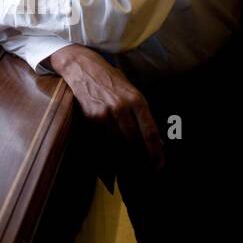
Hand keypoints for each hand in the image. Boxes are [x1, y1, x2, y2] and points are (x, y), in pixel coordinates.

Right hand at [49, 44, 164, 170]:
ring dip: (126, 162)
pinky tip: (113, 167)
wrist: (83, 68)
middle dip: (141, 161)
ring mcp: (105, 114)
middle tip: (146, 174)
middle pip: (135, 143)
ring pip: (118, 146)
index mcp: (137, 100)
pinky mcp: (90, 119)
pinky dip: (109, 156)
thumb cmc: (111, 81)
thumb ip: (144, 116)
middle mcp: (122, 108)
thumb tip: (158, 141)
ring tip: (132, 173)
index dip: (156, 153)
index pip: (150, 133)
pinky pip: (102, 143)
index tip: (159, 166)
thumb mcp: (132, 92)